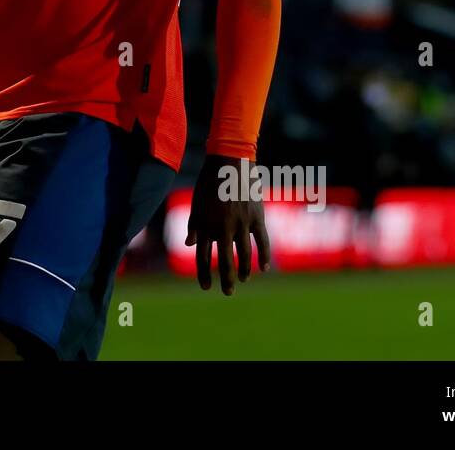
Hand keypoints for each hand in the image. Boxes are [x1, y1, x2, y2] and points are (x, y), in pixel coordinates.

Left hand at [186, 154, 270, 294]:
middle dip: (226, 279)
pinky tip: (265, 268)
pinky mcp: (257, 217)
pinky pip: (263, 241)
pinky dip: (265, 256)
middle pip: (224, 260)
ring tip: (244, 280)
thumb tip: (189, 245)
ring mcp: (241, 223)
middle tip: (227, 292)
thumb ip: (194, 225)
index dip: (204, 273)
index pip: (202, 256)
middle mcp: (222, 227)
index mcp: (205, 224)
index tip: (206, 287)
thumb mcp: (196, 203)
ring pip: (244, 254)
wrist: (230, 161)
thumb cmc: (210, 181)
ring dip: (244, 270)